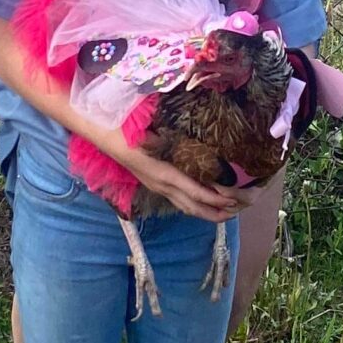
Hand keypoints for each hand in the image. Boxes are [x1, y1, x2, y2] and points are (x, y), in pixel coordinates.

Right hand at [108, 135, 254, 223]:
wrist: (105, 135)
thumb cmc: (129, 130)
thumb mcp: (152, 132)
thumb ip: (172, 138)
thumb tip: (198, 140)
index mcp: (163, 174)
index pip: (194, 192)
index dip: (214, 199)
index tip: (233, 200)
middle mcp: (161, 185)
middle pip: (192, 208)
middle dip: (216, 213)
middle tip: (237, 211)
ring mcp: (157, 187)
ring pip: (186, 208)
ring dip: (207, 213)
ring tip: (227, 212)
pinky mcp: (155, 185)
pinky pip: (180, 201)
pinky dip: (196, 205)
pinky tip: (205, 202)